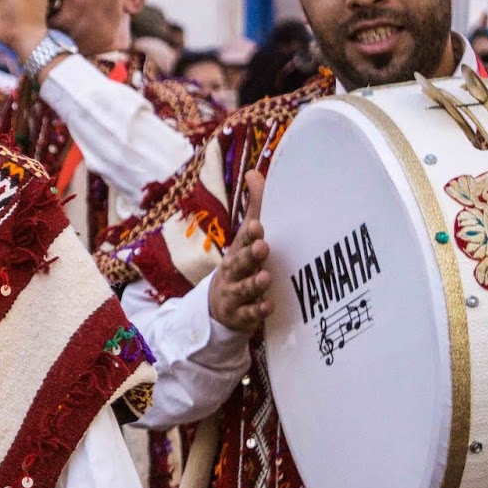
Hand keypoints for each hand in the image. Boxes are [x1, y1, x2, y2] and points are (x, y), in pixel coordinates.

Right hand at [208, 171, 271, 333]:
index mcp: (237, 251)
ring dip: (253, 283)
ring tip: (265, 277)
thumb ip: (255, 208)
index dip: (250, 234)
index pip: (243, 239)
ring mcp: (235, 294)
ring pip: (243, 289)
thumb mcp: (245, 239)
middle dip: (249, 255)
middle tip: (263, 247)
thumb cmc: (240, 266)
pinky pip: (248, 314)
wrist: (219, 306)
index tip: (258, 226)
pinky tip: (268, 306)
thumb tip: (254, 172)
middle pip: (239, 262)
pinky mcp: (240, 315)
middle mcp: (233, 271)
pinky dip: (257, 311)